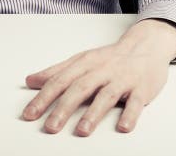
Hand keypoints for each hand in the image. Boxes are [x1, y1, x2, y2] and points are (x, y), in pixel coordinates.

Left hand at [21, 19, 175, 135]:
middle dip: (63, 108)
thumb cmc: (110, 57)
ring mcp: (122, 79)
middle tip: (50, 127)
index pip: (59, 81)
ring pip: (106, 96)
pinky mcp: (141, 88)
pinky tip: (123, 127)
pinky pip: (136, 102)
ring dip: (93, 113)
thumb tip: (30, 81)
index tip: (29, 114)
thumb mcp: (81, 60)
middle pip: (80, 88)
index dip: (43, 97)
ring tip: (82, 130)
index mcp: (84, 64)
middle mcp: (101, 70)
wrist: (146, 45)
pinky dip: (130, 114)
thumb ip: (56, 71)